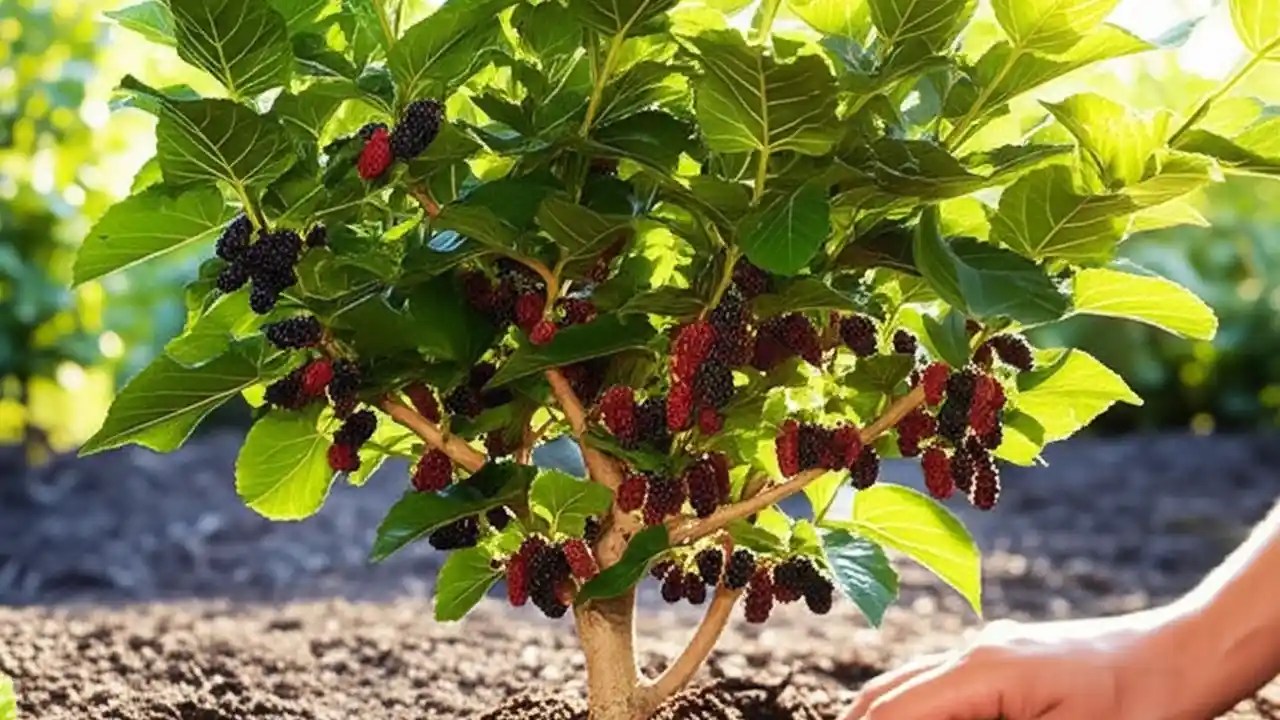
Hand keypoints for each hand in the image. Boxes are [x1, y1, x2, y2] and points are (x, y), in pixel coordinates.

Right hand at [843, 610, 1221, 719]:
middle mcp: (972, 653)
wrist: (1186, 654)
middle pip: (881, 697)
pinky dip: (916, 713)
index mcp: (981, 673)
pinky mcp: (1004, 660)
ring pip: (905, 687)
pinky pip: (938, 686)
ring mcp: (987, 651)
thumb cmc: (1141, 707)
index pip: (890, 713)